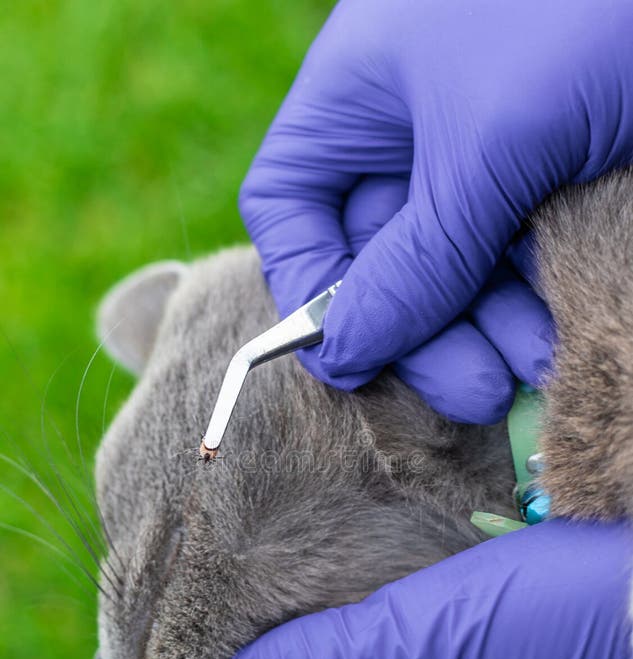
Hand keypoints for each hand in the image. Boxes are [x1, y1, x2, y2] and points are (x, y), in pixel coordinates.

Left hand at [194, 521, 632, 658]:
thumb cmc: (554, 625)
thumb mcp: (426, 648)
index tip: (196, 633)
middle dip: (281, 635)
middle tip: (231, 571)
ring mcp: (481, 655)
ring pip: (376, 635)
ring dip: (330, 598)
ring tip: (284, 544)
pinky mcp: (511, 607)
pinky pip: (422, 600)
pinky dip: (382, 572)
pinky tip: (371, 532)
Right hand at [240, 0, 632, 422]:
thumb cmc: (584, 12)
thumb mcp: (488, 145)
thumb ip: (415, 258)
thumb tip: (343, 351)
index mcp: (360, 96)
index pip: (293, 210)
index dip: (311, 291)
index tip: (351, 360)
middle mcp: (408, 129)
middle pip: (378, 259)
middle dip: (422, 331)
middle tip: (475, 389)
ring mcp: (479, 155)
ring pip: (453, 273)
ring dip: (488, 332)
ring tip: (536, 367)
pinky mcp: (545, 177)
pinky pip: (515, 262)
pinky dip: (533, 304)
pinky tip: (559, 337)